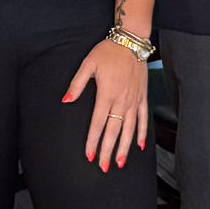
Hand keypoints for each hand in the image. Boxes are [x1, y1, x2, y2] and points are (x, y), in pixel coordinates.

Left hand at [65, 39, 147, 171]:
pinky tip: (139, 145)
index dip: (93, 141)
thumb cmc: (108, 51)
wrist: (131, 41)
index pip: (98, 124)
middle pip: (114, 132)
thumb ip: (77, 84)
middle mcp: (122, 101)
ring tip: (119, 162)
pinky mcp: (142, 97)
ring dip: (124, 148)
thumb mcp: (88, 64)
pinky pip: (143, 119)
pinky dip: (142, 133)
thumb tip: (66, 100)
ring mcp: (134, 101)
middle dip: (108, 151)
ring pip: (129, 130)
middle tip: (104, 167)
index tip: (89, 156)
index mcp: (107, 94)